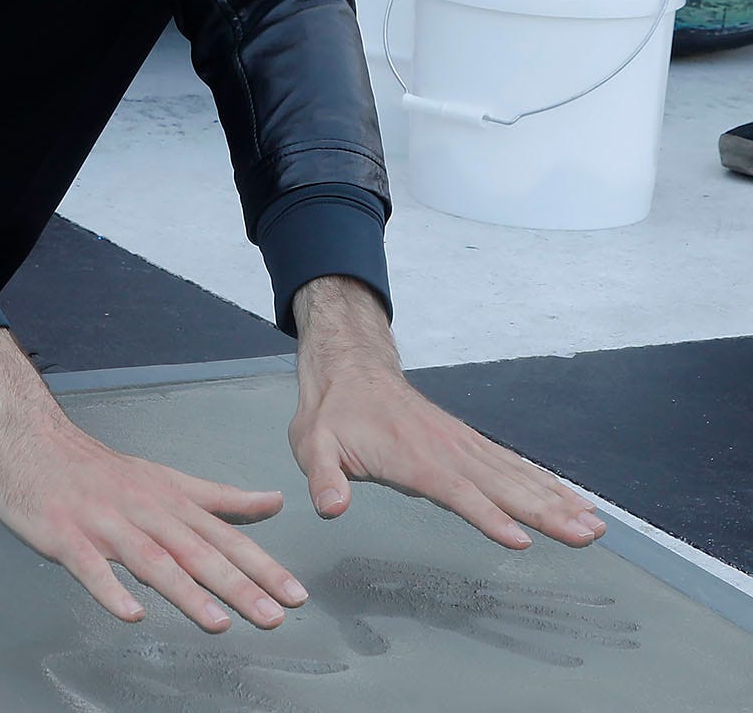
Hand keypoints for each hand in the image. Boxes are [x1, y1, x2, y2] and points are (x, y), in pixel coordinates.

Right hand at [0, 328, 307, 633]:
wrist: (29, 442)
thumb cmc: (97, 469)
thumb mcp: (164, 477)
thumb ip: (218, 497)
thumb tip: (272, 502)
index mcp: (168, 500)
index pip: (223, 537)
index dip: (261, 566)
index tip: (295, 594)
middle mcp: (142, 510)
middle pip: (195, 551)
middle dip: (237, 585)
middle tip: (273, 615)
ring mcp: (102, 522)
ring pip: (149, 558)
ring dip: (184, 591)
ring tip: (216, 622)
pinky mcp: (64, 534)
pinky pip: (89, 565)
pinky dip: (110, 589)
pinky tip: (130, 613)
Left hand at [288, 276, 606, 549]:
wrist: (349, 367)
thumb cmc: (332, 412)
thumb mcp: (312, 445)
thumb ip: (323, 477)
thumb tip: (330, 507)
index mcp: (412, 457)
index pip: (456, 491)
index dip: (487, 515)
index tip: (522, 539)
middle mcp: (446, 450)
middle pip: (503, 486)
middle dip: (546, 512)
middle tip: (587, 536)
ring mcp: (461, 444)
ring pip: (517, 475)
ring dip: (557, 500)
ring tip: (595, 525)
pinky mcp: (467, 443)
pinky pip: (512, 465)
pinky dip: (545, 483)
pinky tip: (571, 500)